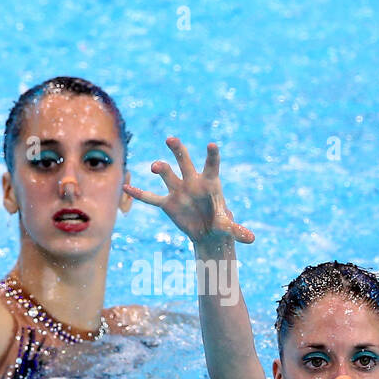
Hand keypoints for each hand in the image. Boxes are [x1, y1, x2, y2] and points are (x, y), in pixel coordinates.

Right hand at [123, 138, 254, 246]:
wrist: (208, 232)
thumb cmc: (221, 224)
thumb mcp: (228, 228)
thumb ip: (237, 230)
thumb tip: (251, 239)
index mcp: (210, 183)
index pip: (211, 165)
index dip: (212, 156)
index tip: (212, 144)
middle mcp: (192, 182)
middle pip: (184, 161)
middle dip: (178, 150)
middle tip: (171, 139)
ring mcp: (178, 191)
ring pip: (167, 175)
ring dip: (161, 169)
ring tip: (155, 166)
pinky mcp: (167, 204)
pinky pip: (151, 198)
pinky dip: (139, 194)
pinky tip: (126, 187)